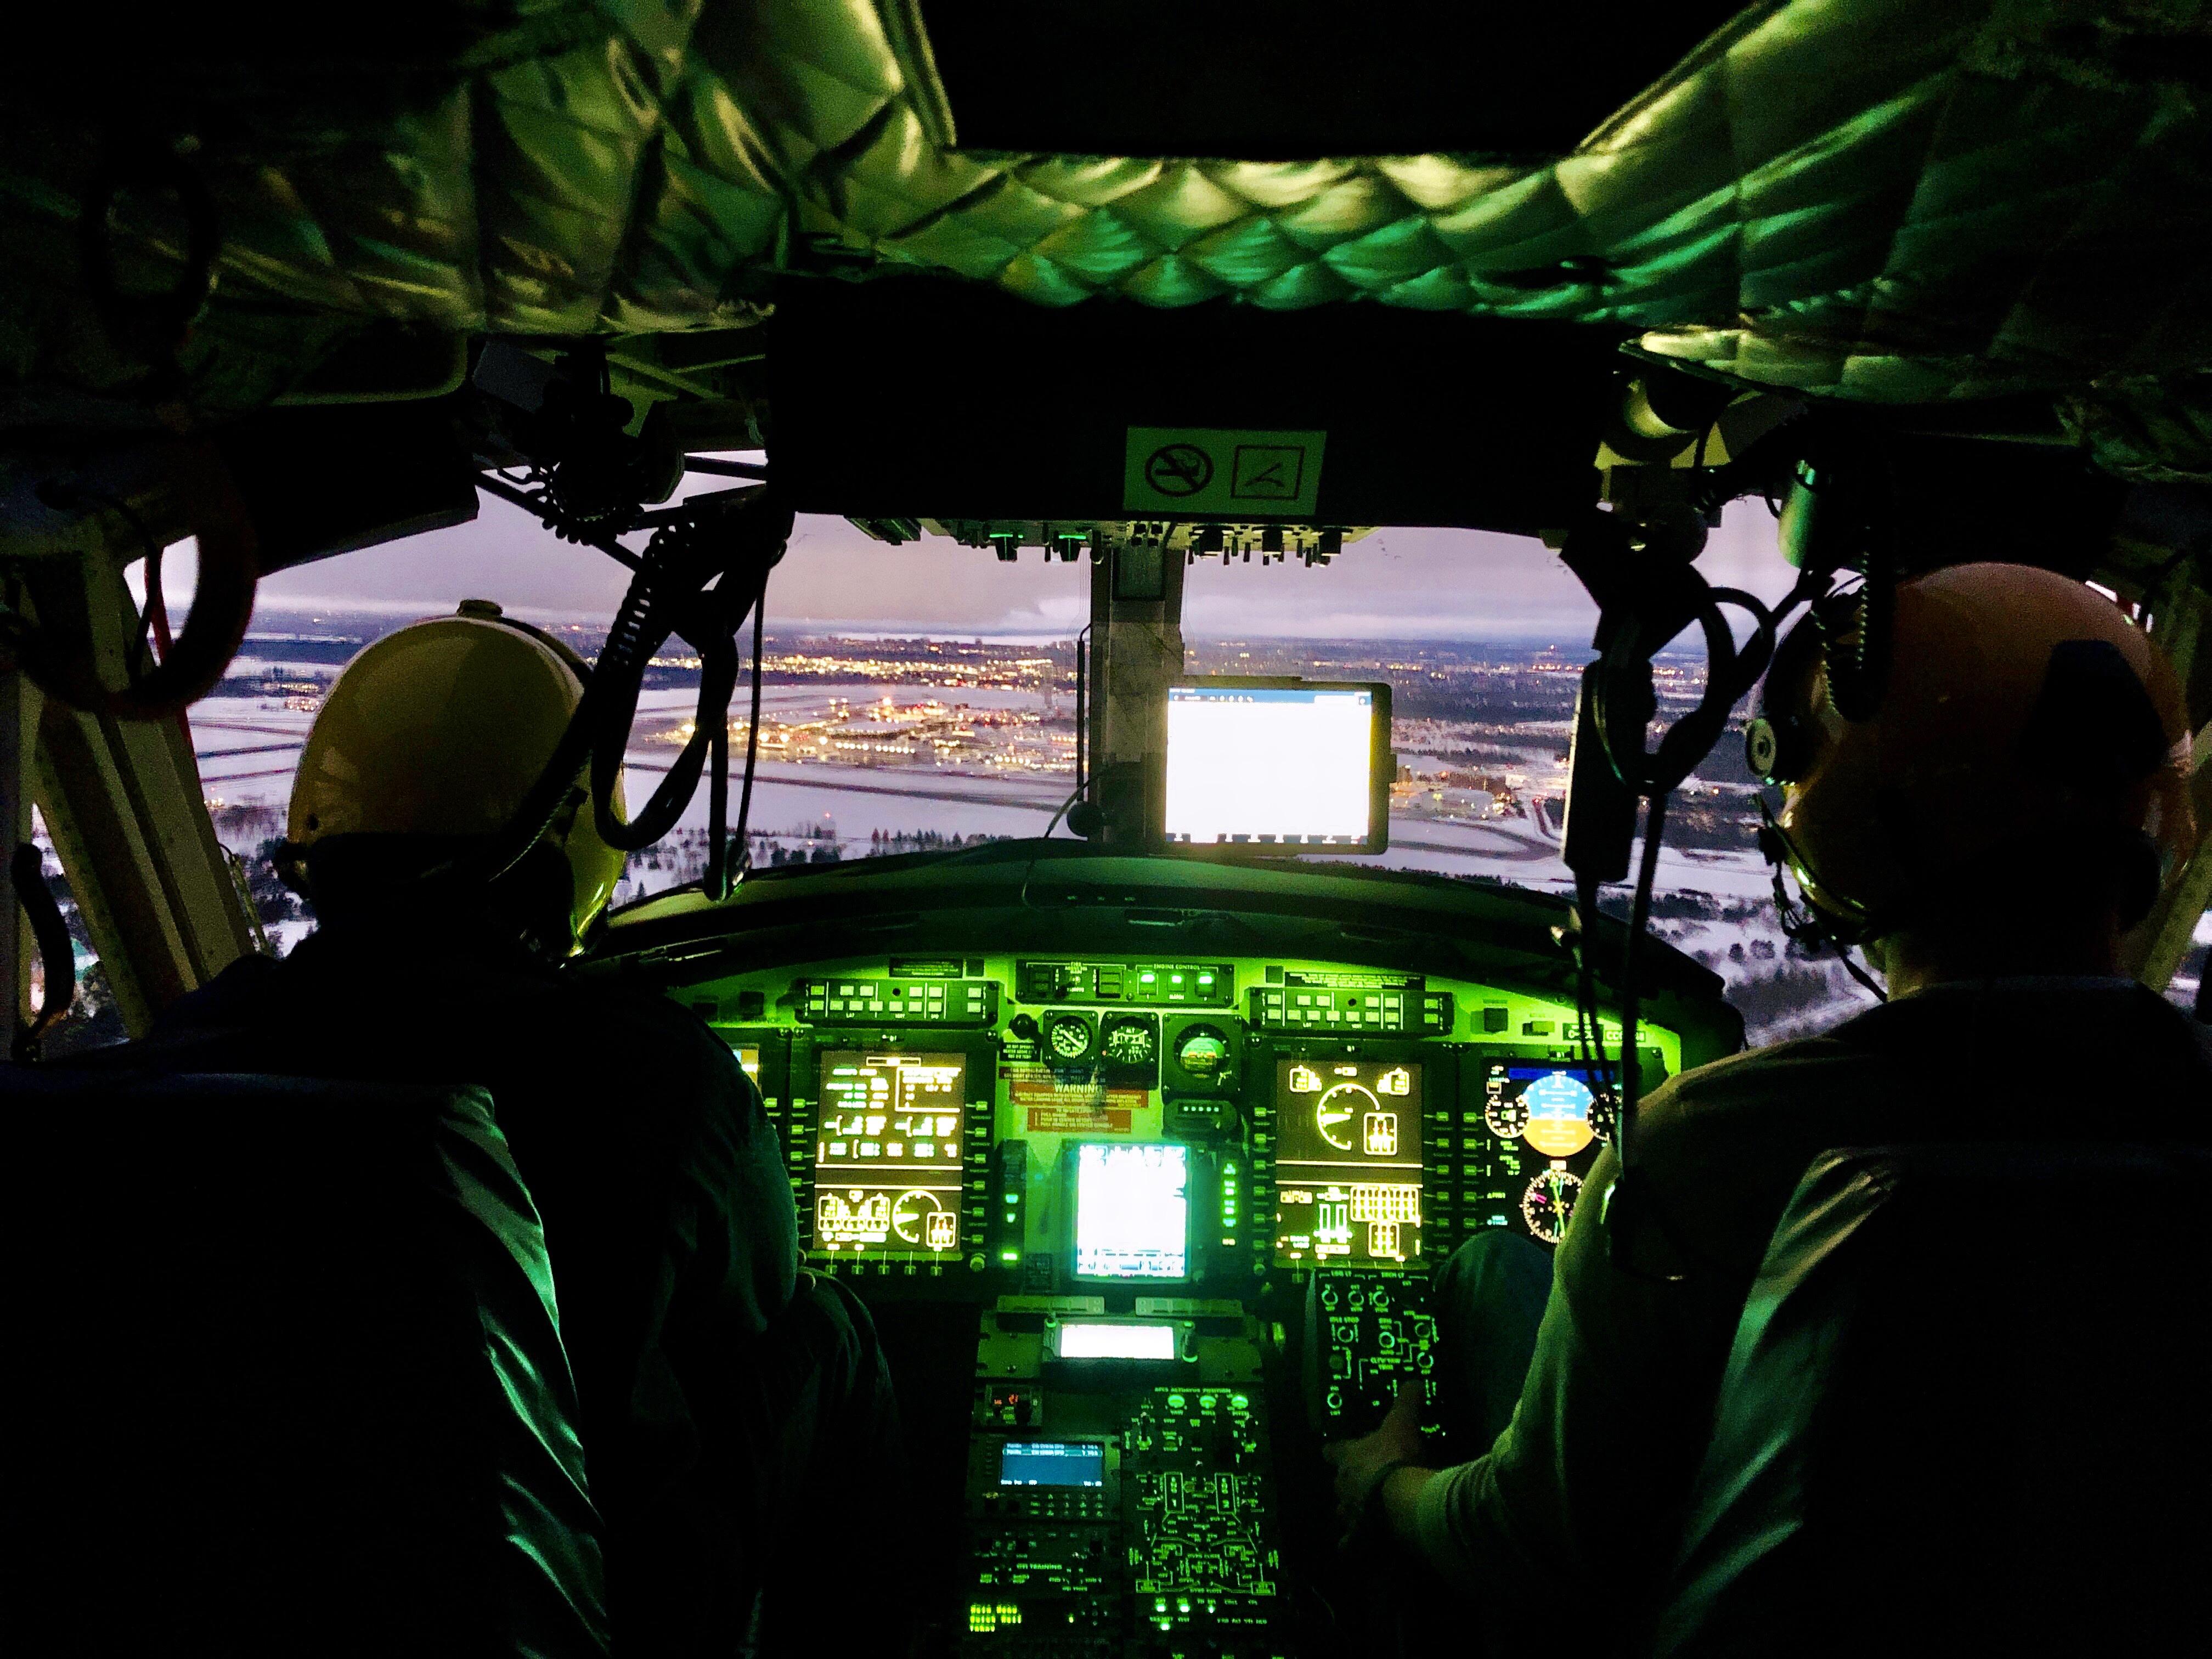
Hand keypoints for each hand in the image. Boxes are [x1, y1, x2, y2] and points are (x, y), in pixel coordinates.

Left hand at [1322, 1380, 1425, 1538]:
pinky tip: (1358, 1546)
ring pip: (1342, 1512)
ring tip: (1363, 1514)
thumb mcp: (1402, 1423)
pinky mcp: (1357, 1536)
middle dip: (1347, 1483)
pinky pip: (1350, 1543)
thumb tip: (1414, 1381)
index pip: (1333, 1451)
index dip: (1335, 1451)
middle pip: (1338, 1482)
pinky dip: (1353, 1544)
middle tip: (1361, 1484)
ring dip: (1351, 1511)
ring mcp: (1348, 1512)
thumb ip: (1406, 1402)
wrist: (1398, 1499)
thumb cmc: (1396, 1458)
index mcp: (1348, 1457)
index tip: (1334, 1451)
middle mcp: (1342, 1485)